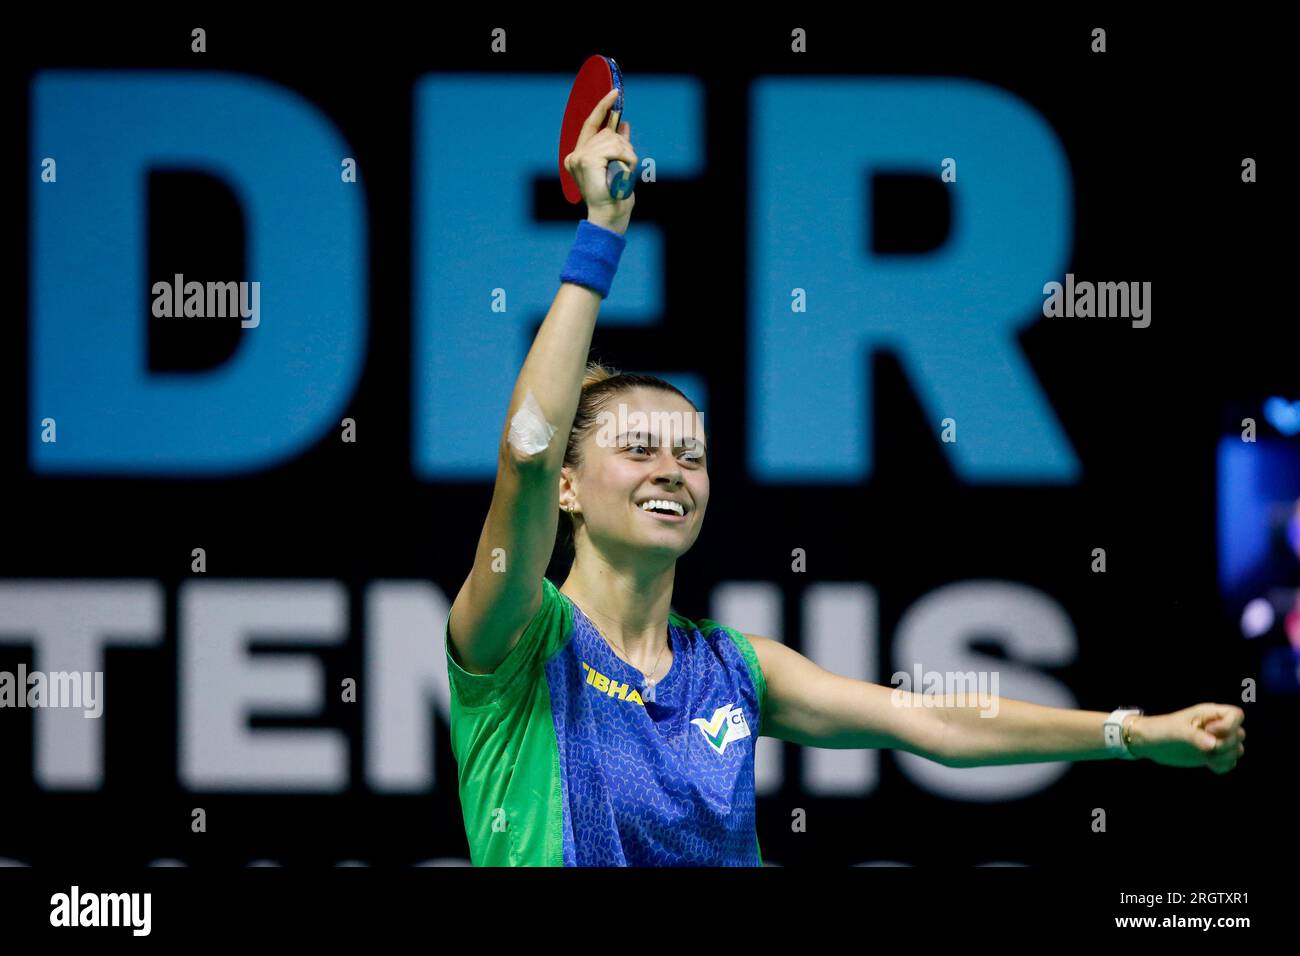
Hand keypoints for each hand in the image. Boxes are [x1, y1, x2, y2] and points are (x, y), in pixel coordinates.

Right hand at [562, 88, 636, 232]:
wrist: (610, 216)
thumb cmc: (614, 196)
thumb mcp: (618, 165)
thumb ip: (618, 144)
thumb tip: (623, 123)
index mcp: (579, 157)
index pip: (591, 124)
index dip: (603, 108)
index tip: (615, 93)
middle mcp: (575, 155)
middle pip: (607, 133)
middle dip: (623, 147)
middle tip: (627, 167)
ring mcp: (579, 157)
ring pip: (613, 141)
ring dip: (627, 156)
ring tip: (624, 174)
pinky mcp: (586, 160)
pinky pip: (616, 149)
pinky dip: (626, 160)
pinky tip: (623, 174)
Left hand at [1128, 703, 1244, 773]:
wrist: (1149, 743)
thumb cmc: (1160, 730)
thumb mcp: (1176, 731)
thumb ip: (1196, 736)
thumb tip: (1213, 745)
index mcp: (1209, 713)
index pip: (1237, 715)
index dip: (1229, 726)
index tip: (1210, 731)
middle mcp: (1215, 725)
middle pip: (1240, 735)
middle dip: (1226, 745)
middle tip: (1205, 748)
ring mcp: (1214, 740)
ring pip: (1237, 750)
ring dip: (1225, 757)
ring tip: (1206, 757)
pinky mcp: (1211, 754)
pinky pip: (1230, 762)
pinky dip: (1223, 766)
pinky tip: (1209, 765)